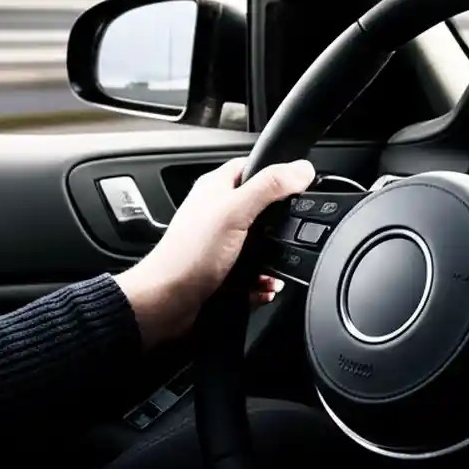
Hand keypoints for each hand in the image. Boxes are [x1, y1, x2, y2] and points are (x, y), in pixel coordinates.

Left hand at [114, 157, 315, 347]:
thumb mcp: (236, 211)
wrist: (167, 302)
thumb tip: (302, 168)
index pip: (252, 166)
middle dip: (280, 222)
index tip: (300, 183)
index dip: (277, 171)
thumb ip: (269, 187)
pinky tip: (266, 286)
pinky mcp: (221, 269)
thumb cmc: (189, 254)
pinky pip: (252, 271)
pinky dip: (262, 280)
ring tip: (280, 267)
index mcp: (216, 188)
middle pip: (260, 206)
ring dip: (274, 256)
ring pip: (259, 242)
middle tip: (294, 230)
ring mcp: (218, 242)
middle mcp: (217, 212)